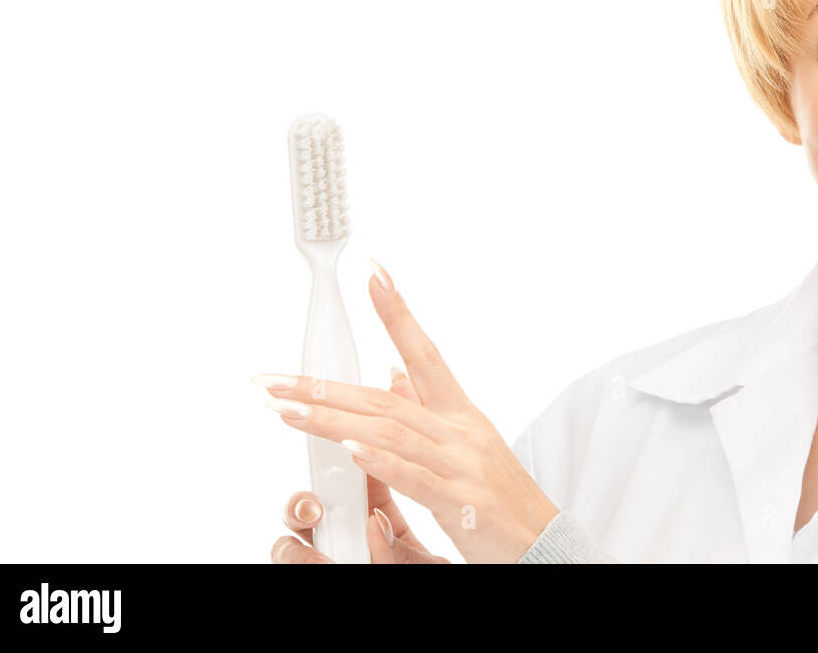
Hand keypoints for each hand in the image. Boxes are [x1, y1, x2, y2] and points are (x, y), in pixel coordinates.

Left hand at [256, 259, 560, 563]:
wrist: (546, 544)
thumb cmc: (503, 499)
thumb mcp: (467, 445)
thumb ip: (428, 408)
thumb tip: (393, 372)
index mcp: (460, 415)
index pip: (424, 353)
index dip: (398, 313)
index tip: (373, 273)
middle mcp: (460, 431)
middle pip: (383, 399)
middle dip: (323, 388)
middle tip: (271, 380)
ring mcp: (463, 465)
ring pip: (389, 432)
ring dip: (333, 420)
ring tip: (286, 412)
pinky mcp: (464, 502)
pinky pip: (417, 478)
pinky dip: (382, 462)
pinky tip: (350, 450)